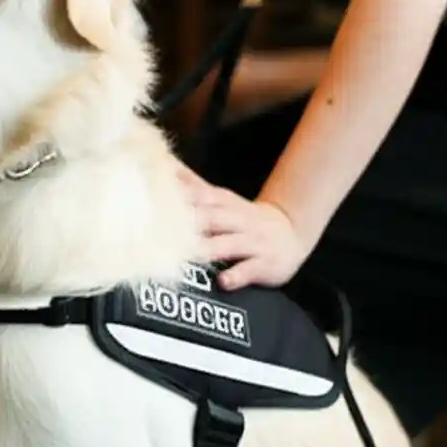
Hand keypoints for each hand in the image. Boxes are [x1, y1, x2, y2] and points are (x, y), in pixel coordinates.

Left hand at [175, 163, 310, 290]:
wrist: (291, 233)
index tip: (155, 201)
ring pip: (230, 244)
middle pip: (213, 217)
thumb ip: (194, 186)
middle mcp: (238, 219)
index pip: (201, 196)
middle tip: (163, 231)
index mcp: (224, 203)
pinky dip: (237, 275)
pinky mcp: (264, 264)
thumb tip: (165, 166)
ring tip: (192, 255)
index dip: (180, 197)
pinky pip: (250, 270)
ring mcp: (253, 242)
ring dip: (211, 248)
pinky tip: (223, 281)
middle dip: (191, 222)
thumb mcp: (222, 199)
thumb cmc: (244, 218)